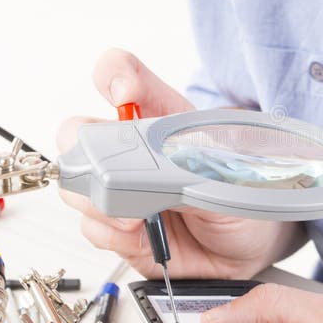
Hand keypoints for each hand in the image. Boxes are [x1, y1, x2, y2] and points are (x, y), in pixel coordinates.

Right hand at [57, 48, 304, 277]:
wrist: (245, 248)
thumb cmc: (240, 197)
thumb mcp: (229, 174)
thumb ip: (190, 172)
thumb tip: (158, 182)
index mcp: (160, 118)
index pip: (123, 75)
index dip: (114, 75)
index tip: (125, 93)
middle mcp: (131, 150)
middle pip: (78, 130)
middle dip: (87, 150)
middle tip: (117, 173)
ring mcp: (119, 188)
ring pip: (76, 181)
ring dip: (102, 201)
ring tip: (142, 216)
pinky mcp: (115, 227)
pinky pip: (90, 226)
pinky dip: (113, 234)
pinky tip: (142, 234)